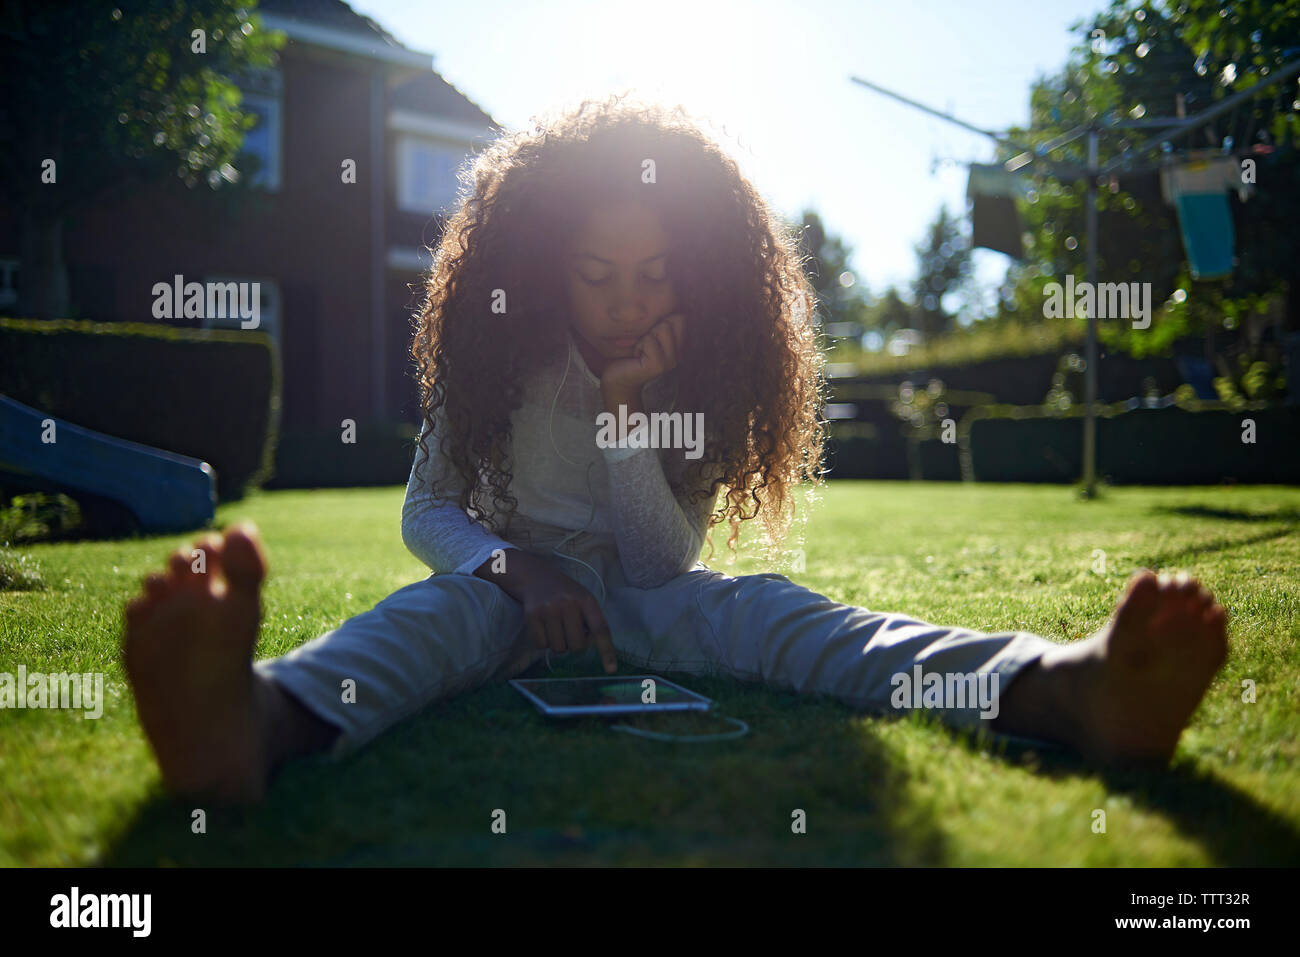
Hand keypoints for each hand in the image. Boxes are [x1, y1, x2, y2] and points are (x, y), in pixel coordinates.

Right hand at [477, 550, 616, 672]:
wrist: (535, 577)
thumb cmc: (564, 592)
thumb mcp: (583, 599)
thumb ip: (591, 620)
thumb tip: (590, 646)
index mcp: (586, 600)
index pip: (600, 629)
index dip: (607, 651)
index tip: (611, 670)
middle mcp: (568, 604)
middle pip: (577, 645)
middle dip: (574, 644)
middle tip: (570, 632)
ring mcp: (549, 610)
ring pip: (559, 648)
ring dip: (558, 643)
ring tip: (556, 626)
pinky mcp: (532, 616)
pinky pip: (541, 646)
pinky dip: (543, 642)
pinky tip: (544, 627)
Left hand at [598, 312, 685, 399]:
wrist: (616, 378)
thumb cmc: (627, 352)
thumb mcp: (645, 332)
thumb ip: (657, 320)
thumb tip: (662, 297)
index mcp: (678, 345)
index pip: (681, 317)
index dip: (662, 318)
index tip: (650, 334)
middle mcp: (679, 353)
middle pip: (674, 319)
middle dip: (653, 326)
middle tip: (644, 343)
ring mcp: (671, 361)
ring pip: (662, 328)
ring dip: (645, 335)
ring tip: (640, 349)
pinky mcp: (658, 366)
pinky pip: (649, 340)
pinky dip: (638, 345)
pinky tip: (635, 356)